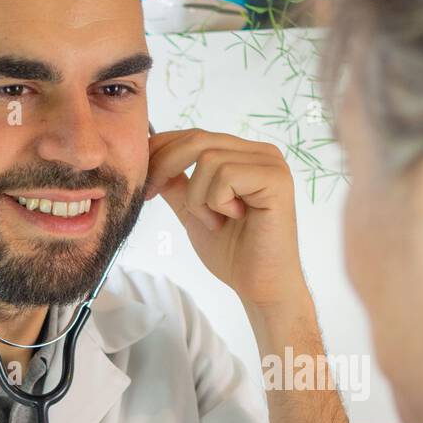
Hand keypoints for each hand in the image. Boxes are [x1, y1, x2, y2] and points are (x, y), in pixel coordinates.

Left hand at [144, 129, 306, 308]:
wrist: (260, 286)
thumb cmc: (234, 253)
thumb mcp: (194, 210)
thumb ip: (177, 183)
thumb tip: (150, 158)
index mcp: (245, 156)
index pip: (194, 136)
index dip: (161, 152)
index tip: (146, 184)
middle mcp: (262, 153)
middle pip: (198, 140)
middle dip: (166, 168)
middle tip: (155, 195)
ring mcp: (271, 164)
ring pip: (208, 159)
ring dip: (198, 197)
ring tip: (215, 222)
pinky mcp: (276, 180)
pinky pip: (225, 175)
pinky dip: (217, 202)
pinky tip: (233, 219)